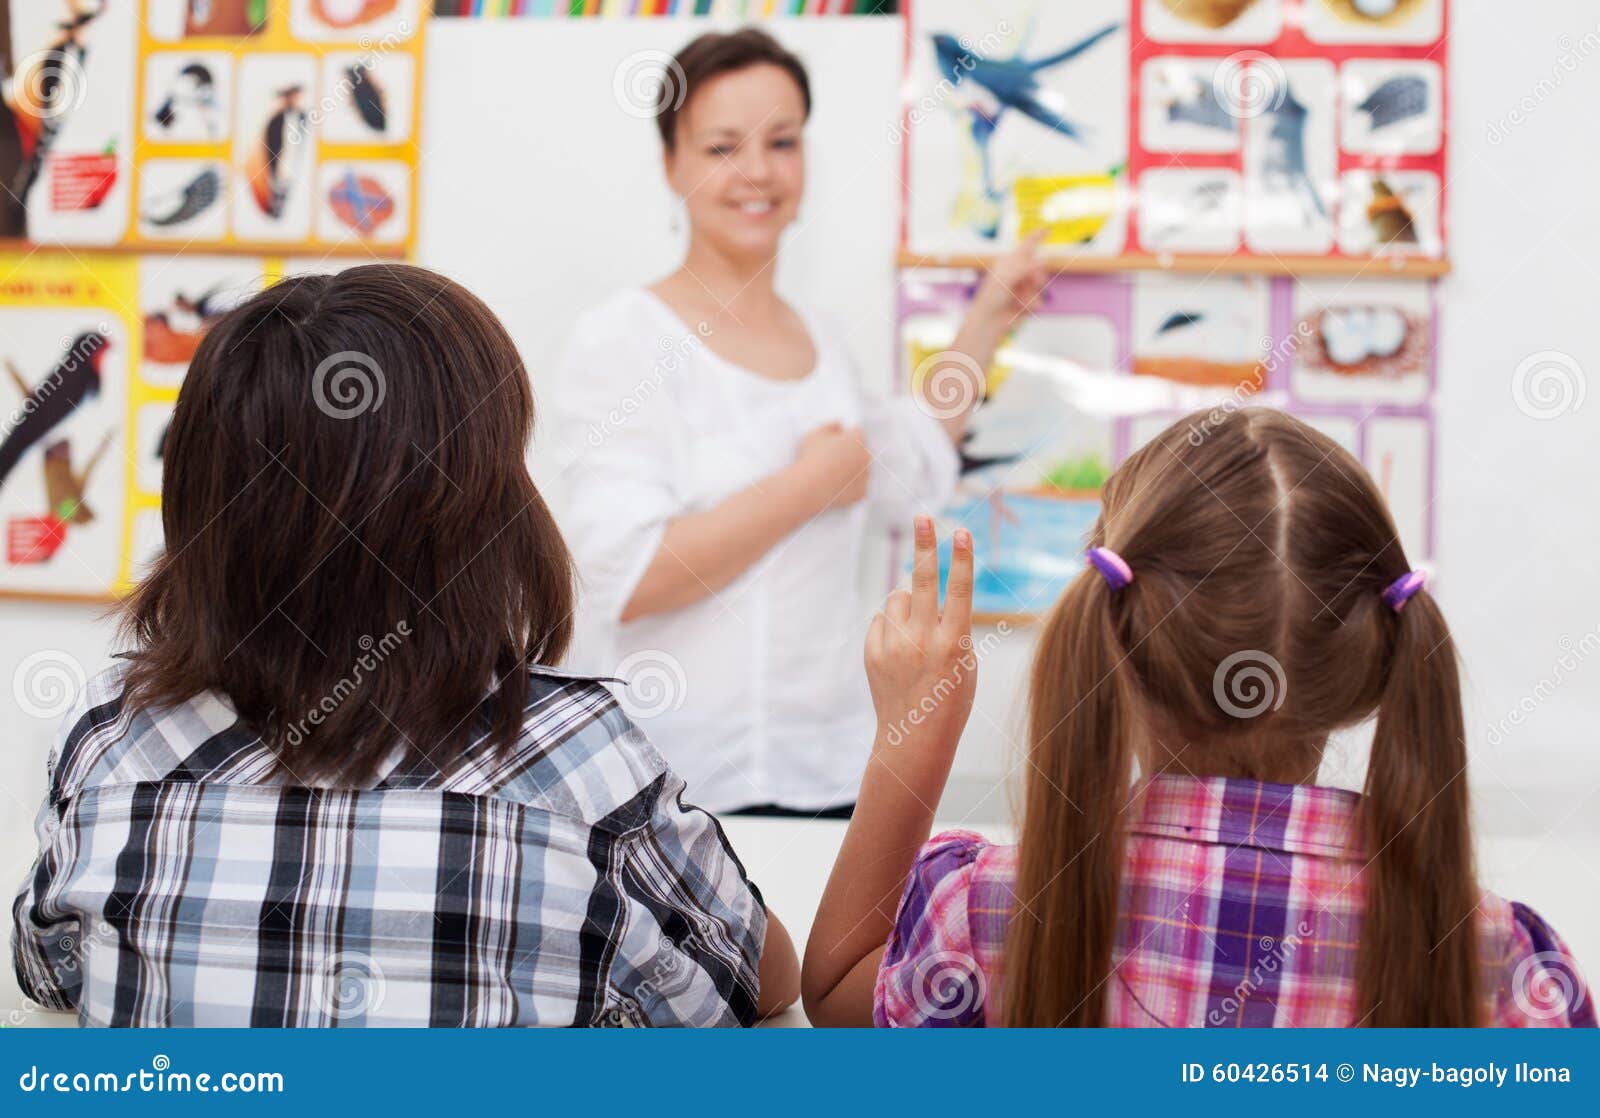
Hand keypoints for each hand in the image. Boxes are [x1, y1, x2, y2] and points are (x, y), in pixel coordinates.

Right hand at [792, 423, 871, 511]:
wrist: (810, 487)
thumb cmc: (812, 457)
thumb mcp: (815, 434)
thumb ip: (830, 426)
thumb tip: (839, 425)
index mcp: (858, 438)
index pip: (857, 433)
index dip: (845, 437)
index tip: (834, 444)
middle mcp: (866, 455)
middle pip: (862, 451)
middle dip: (851, 453)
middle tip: (833, 459)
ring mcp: (865, 475)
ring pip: (862, 470)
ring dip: (852, 470)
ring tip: (832, 474)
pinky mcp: (862, 492)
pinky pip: (858, 487)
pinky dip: (850, 487)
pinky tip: (836, 486)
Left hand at [865, 516, 975, 753]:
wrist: (914, 738)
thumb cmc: (951, 698)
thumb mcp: (965, 663)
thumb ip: (951, 626)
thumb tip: (924, 591)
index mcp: (954, 643)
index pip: (959, 591)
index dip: (962, 559)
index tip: (961, 532)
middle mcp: (923, 641)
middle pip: (923, 580)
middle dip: (925, 544)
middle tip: (923, 516)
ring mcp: (895, 646)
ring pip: (899, 598)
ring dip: (908, 603)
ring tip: (917, 634)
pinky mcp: (873, 652)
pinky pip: (881, 620)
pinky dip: (890, 625)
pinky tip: (899, 650)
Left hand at [968, 227, 1049, 332]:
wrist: (988, 322)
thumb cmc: (990, 299)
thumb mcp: (1004, 279)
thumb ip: (1024, 268)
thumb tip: (1043, 260)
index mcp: (1009, 262)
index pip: (1026, 246)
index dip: (1037, 236)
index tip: (1048, 229)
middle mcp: (1018, 273)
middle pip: (1039, 268)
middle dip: (1037, 276)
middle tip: (1032, 283)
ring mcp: (1024, 287)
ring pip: (1040, 286)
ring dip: (1030, 294)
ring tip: (1016, 301)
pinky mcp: (1028, 301)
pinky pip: (1039, 301)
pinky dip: (1030, 305)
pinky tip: (1018, 310)